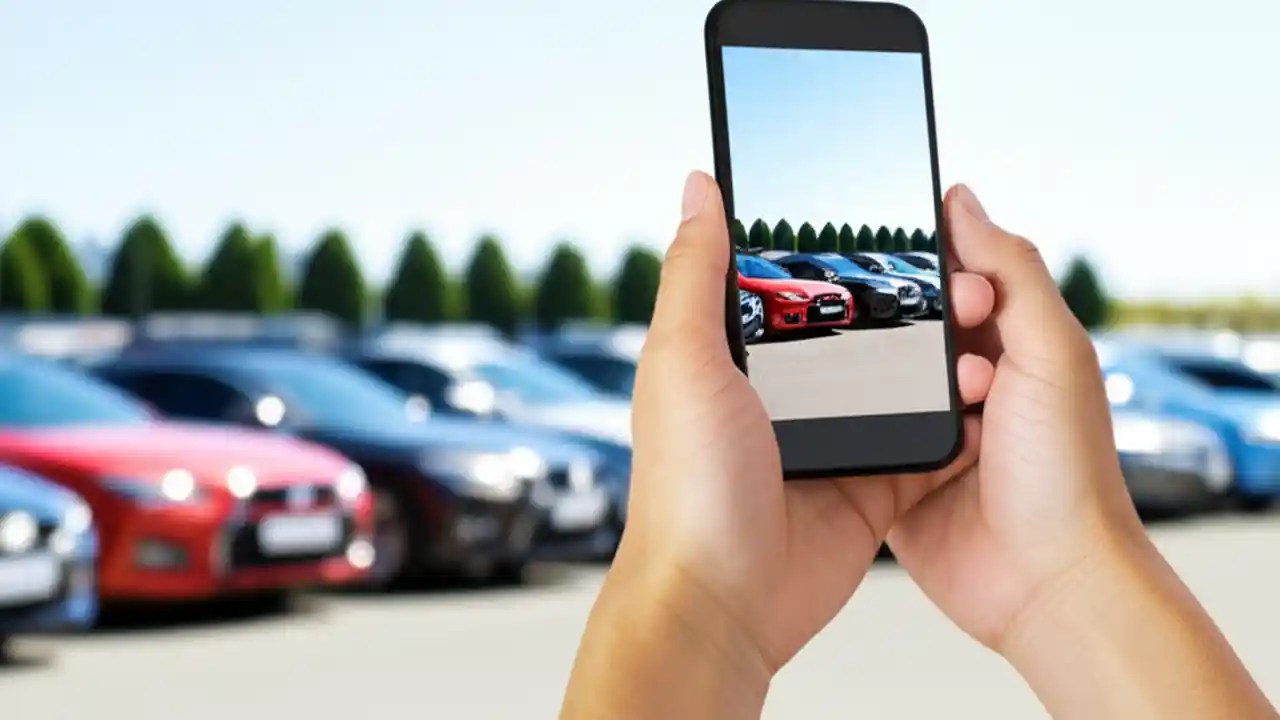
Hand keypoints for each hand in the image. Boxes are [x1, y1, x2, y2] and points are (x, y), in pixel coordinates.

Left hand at [563, 172, 998, 716]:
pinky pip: (925, 438)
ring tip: (980, 313)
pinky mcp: (872, 482)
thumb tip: (699, 185)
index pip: (784, 277)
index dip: (827, 243)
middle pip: (854, 320)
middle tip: (954, 263)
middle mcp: (780, 390)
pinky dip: (955, 416)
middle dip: (904, 292)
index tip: (877, 203)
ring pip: (898, 373)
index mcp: (729, 354)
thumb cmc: (687, 484)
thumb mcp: (682, 359)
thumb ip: (695, 272)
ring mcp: (830, 435)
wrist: (725, 602)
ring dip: (939, 349)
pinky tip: (986, 384)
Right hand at [885, 184, 1145, 649]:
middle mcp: (965, 382)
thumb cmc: (1066, 471)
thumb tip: (961, 197)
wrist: (1044, 582)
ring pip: (871, 374)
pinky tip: (828, 410)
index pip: (955, 276)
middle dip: (886, 314)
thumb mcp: (1050, 350)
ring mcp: (925, 429)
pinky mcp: (888, 475)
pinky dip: (845, 422)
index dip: (930, 260)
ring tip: (862, 369)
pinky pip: (854, 432)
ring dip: (863, 370)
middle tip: (873, 314)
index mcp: (1009, 343)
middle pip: (904, 322)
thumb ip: (1011, 270)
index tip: (904, 255)